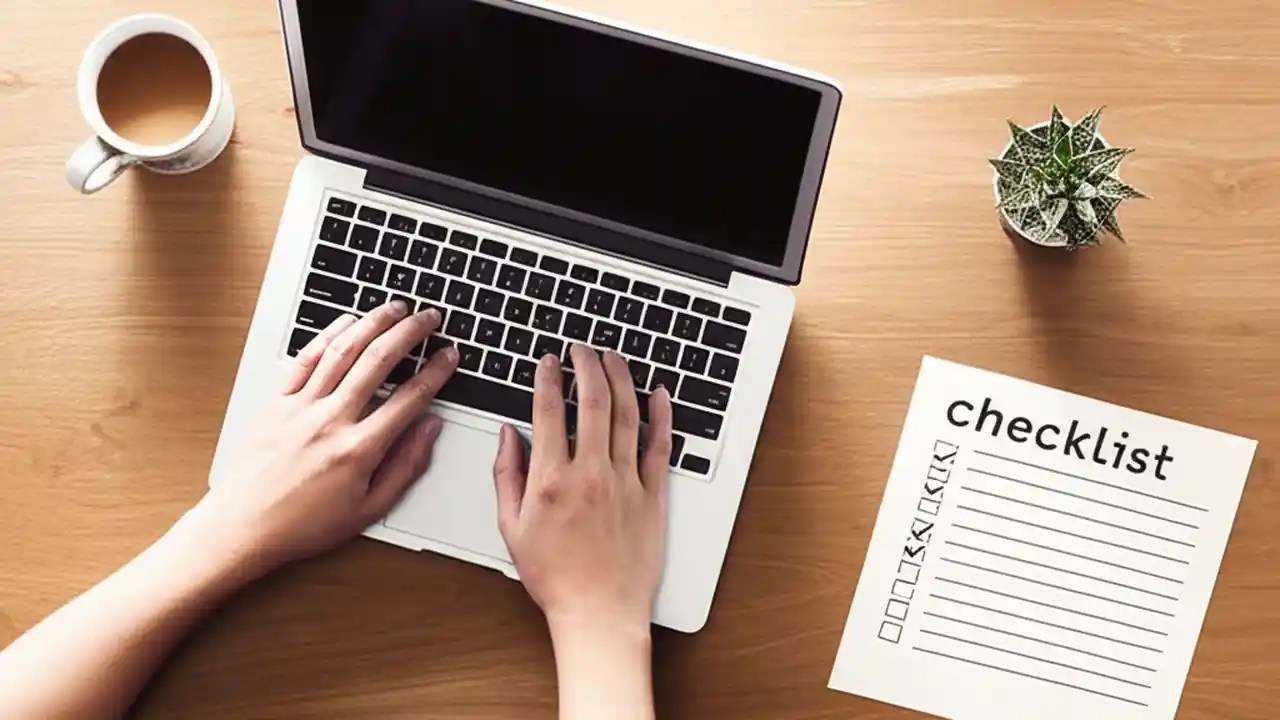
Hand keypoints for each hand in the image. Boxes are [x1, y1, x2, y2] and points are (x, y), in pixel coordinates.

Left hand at [186, 301, 458, 574]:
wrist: (243, 527)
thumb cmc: (304, 525)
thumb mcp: (368, 509)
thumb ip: (406, 466)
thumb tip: (430, 429)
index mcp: (359, 449)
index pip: (410, 397)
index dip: (436, 371)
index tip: (449, 355)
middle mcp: (331, 420)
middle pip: (379, 360)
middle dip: (410, 332)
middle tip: (429, 318)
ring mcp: (301, 407)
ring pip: (344, 350)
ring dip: (374, 322)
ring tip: (395, 308)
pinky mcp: (277, 402)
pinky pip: (306, 359)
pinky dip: (329, 334)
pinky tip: (348, 322)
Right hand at [492, 345, 672, 632]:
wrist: (599, 612)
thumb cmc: (555, 576)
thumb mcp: (512, 528)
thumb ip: (507, 476)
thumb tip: (508, 435)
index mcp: (551, 480)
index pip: (549, 411)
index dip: (548, 378)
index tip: (549, 361)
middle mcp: (591, 474)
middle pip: (593, 401)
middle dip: (586, 364)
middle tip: (582, 348)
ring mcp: (626, 482)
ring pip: (627, 414)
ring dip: (620, 378)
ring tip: (612, 357)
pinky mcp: (653, 496)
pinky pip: (660, 446)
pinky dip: (661, 415)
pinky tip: (658, 393)